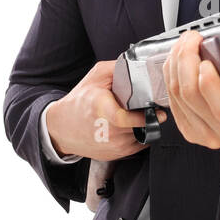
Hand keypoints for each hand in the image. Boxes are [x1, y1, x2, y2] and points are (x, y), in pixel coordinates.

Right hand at [45, 60, 166, 160]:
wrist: (62, 128)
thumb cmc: (79, 101)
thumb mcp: (96, 76)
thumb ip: (117, 68)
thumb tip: (139, 64)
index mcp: (102, 109)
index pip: (125, 118)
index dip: (144, 116)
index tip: (157, 111)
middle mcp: (108, 131)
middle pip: (140, 125)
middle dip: (148, 116)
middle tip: (146, 107)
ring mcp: (114, 146)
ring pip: (143, 135)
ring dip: (143, 125)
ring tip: (132, 115)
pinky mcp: (117, 154)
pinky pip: (139, 144)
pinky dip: (139, 134)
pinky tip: (128, 126)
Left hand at [163, 30, 219, 174]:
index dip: (209, 83)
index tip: (206, 60)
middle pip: (193, 97)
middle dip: (186, 61)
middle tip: (192, 40)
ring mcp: (206, 134)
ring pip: (178, 96)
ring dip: (176, 64)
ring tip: (185, 45)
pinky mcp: (190, 131)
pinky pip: (172, 100)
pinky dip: (171, 75)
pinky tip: (178, 61)